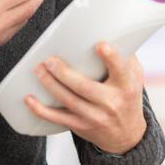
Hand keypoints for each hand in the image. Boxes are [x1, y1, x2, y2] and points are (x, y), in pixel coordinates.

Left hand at [26, 42, 146, 153]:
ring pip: (69, 101)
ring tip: (38, 70)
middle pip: (85, 87)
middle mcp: (111, 103)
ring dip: (51, 85)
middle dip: (65, 74)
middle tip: (50, 60)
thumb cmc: (127, 98)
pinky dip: (41, 110)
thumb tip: (110, 29)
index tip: (100, 45)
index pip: (121, 71)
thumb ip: (126, 56)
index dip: (111, 59)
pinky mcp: (80, 126)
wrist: (126, 135)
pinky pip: (57, 119)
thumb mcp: (135, 77)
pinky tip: (29, 99)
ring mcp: (95, 117)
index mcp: (127, 87)